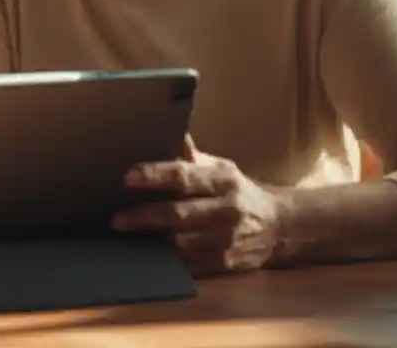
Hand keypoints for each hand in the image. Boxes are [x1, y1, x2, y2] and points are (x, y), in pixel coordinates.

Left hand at [112, 136, 282, 275]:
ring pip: (181, 243)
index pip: (183, 175)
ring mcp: (227, 240)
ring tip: (125, 238)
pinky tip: (148, 256)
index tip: (126, 177)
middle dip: (143, 216)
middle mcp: (227, 209)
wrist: (280, 226)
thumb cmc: (238, 191)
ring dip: (151, 241)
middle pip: (178, 214)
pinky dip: (166, 261)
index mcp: (223, 180)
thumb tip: (169, 132)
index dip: (153, 175)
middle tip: (116, 219)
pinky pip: (189, 265)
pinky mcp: (226, 264)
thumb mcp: (220, 168)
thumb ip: (191, 157)